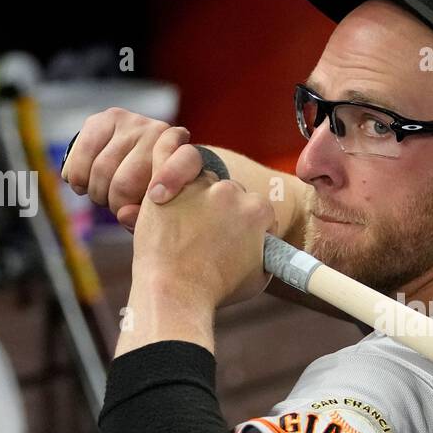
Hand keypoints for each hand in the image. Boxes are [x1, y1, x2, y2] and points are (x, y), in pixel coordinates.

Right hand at [59, 107, 204, 231]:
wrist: (136, 159)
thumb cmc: (153, 195)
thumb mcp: (157, 212)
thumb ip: (145, 218)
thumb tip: (123, 214)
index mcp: (184, 156)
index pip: (185, 161)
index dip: (171, 179)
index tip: (156, 198)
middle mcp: (159, 133)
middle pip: (126, 181)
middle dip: (114, 204)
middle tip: (116, 207)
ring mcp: (132, 122)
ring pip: (102, 170)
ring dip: (96, 193)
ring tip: (102, 196)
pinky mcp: (103, 119)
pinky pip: (82, 155)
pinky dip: (77, 176)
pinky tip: (81, 185)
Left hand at [130, 139, 276, 311]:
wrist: (176, 294)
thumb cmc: (215, 290)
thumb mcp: (259, 277)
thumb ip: (267, 253)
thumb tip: (266, 247)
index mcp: (257, 211)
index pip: (258, 208)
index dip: (246, 225)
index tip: (233, 241)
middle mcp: (230, 192)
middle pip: (229, 192)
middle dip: (220, 209)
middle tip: (204, 236)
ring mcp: (198, 186)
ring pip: (201, 178)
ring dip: (195, 192)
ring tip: (183, 222)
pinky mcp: (166, 184)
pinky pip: (165, 150)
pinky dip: (168, 143)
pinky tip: (171, 138)